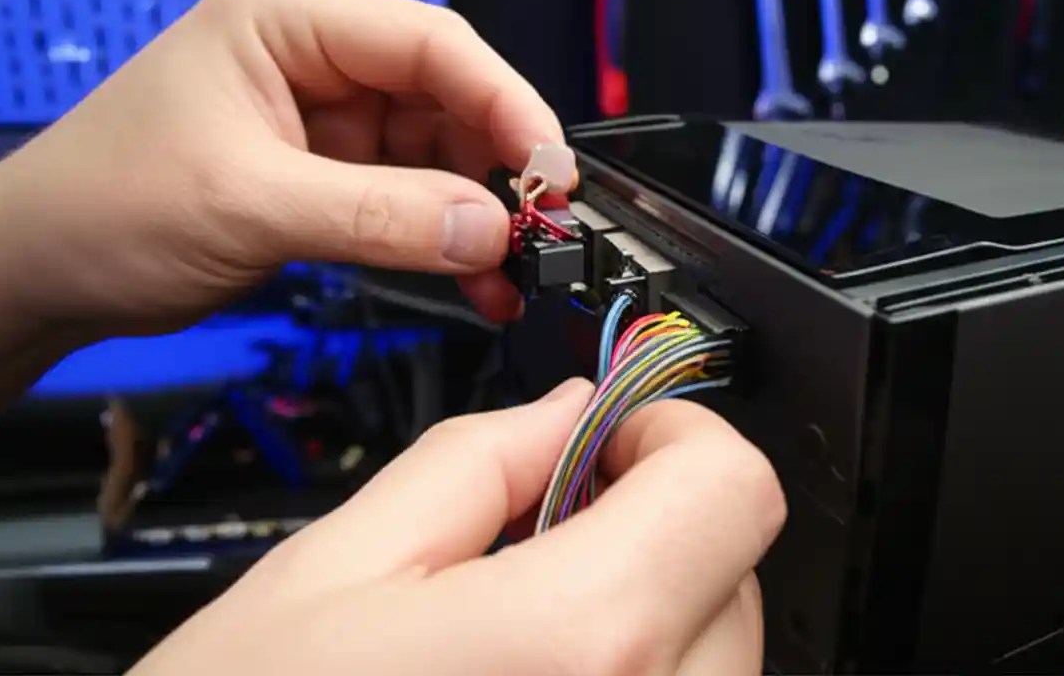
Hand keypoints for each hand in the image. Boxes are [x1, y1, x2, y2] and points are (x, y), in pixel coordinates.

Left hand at [0, 0, 556, 355]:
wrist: (46, 271)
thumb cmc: (107, 205)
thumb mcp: (250, 204)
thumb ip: (380, 216)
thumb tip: (488, 229)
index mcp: (291, 19)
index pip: (432, 46)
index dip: (505, 104)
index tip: (550, 170)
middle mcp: (320, 59)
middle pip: (450, 100)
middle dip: (499, 170)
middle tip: (542, 233)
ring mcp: (330, 121)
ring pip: (441, 159)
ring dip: (480, 219)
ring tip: (515, 273)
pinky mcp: (334, 178)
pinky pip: (414, 204)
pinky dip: (448, 244)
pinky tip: (478, 282)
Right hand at [129, 380, 785, 675]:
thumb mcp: (332, 573)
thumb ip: (473, 467)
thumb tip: (563, 414)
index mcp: (577, 646)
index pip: (731, 489)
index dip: (672, 433)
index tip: (612, 431)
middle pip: (727, 567)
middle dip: (646, 520)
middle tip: (541, 523)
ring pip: (715, 648)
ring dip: (642, 606)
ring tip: (516, 626)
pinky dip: (633, 673)